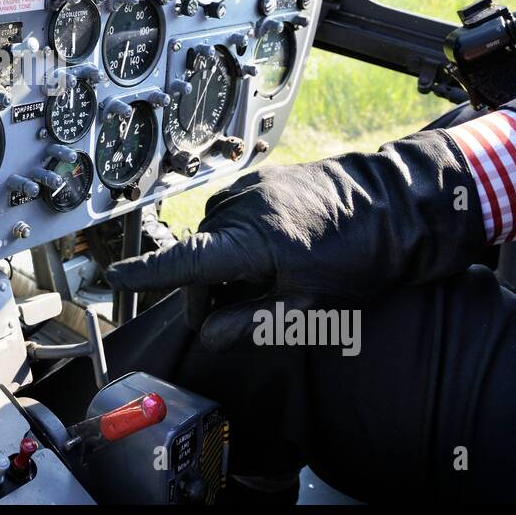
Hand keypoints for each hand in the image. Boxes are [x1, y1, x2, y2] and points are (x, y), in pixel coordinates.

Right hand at [106, 131, 485, 347]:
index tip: (114, 277)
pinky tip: (271, 257)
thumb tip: (209, 335)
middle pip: (199, 258)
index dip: (149, 274)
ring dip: (223, 267)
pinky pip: (231, 217)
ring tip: (266, 284)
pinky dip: (237, 243)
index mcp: (253, 240)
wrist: (401, 205)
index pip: (186, 262)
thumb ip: (253, 323)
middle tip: (235, 319)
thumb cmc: (363, 258)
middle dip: (206, 292)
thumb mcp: (312, 307)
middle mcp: (243, 207)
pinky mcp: (263, 179)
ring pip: (214, 239)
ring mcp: (253, 188)